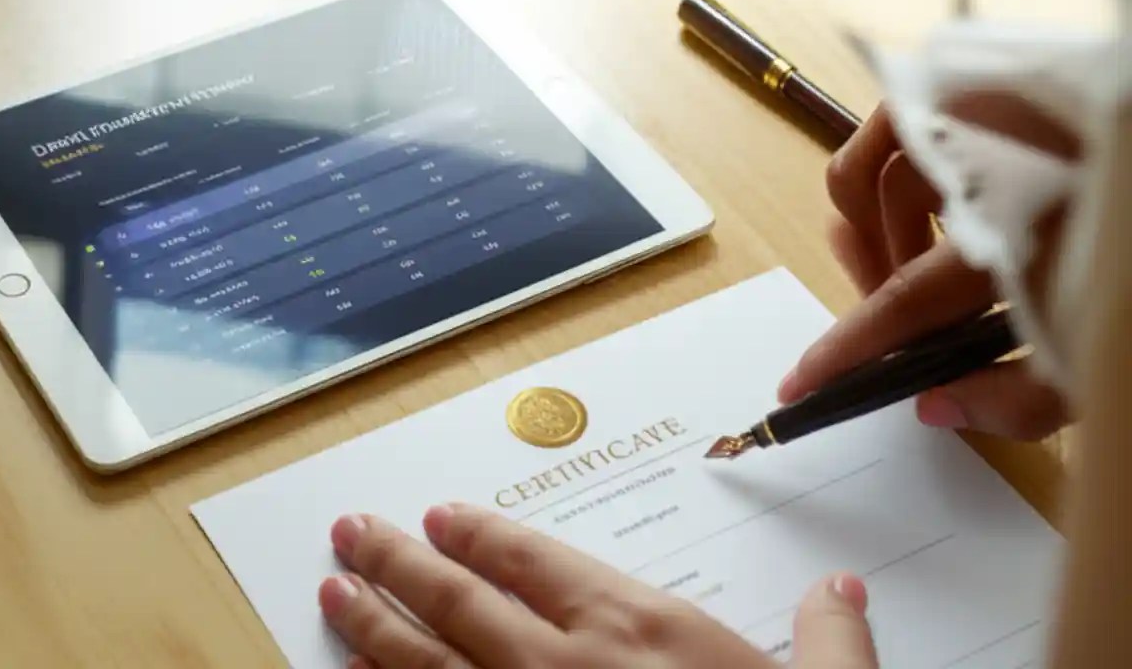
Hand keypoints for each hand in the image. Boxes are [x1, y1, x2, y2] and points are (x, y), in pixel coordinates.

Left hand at [318, 503, 877, 667]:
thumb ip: (830, 639)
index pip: (539, 563)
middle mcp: (566, 667)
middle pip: (461, 600)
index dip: (483, 536)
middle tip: (353, 532)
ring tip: (333, 593)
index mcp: (639, 631)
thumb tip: (838, 592)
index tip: (442, 518)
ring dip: (374, 627)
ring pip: (428, 664)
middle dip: (399, 562)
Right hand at [779, 102, 1072, 438]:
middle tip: (886, 316)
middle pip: (872, 198)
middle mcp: (995, 145)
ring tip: (908, 263)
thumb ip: (1019, 395)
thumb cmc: (1127, 271)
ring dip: (877, 219)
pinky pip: (904, 117)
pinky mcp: (989, 82)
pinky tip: (933, 209)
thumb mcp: (1096, 353)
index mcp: (1028, 221)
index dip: (849, 347)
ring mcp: (986, 101)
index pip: (910, 296)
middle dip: (868, 268)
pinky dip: (897, 169)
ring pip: (877, 151)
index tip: (803, 382)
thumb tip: (933, 406)